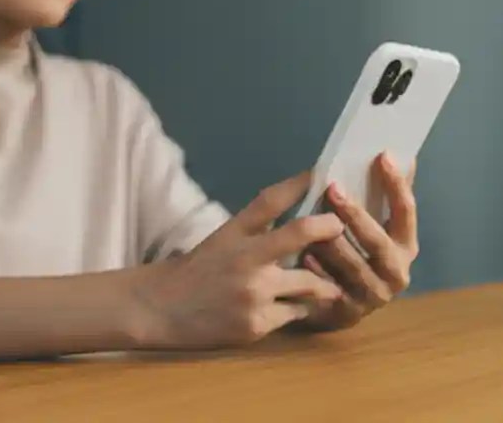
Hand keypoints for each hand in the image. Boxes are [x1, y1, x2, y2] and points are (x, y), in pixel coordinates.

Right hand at [131, 171, 345, 348]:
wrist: (162, 309)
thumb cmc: (199, 268)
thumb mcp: (224, 235)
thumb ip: (260, 218)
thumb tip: (300, 189)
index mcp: (234, 233)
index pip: (271, 200)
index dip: (301, 184)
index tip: (323, 176)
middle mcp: (246, 260)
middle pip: (300, 233)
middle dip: (330, 229)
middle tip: (340, 229)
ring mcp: (254, 294)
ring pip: (309, 283)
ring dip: (322, 282)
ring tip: (330, 282)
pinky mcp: (257, 325)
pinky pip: (296, 314)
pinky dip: (299, 308)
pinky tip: (295, 306)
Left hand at [296, 152, 418, 331]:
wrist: (339, 306)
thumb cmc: (358, 253)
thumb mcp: (376, 226)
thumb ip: (388, 196)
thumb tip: (405, 155)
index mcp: (406, 246)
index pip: (407, 212)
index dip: (396, 185)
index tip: (381, 156)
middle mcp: (397, 273)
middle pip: (378, 242)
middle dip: (356, 215)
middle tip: (333, 189)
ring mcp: (374, 295)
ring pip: (353, 265)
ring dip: (332, 242)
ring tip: (312, 220)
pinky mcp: (349, 313)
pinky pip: (331, 288)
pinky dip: (318, 271)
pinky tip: (304, 255)